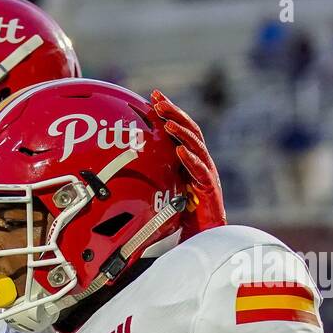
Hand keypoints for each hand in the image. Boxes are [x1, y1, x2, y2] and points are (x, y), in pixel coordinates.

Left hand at [150, 90, 225, 236]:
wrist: (202, 236)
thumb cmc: (183, 213)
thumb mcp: (163, 188)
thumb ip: (152, 174)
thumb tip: (123, 166)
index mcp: (190, 159)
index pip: (180, 129)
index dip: (169, 112)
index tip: (153, 96)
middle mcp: (201, 162)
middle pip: (189, 131)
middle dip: (174, 114)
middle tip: (158, 101)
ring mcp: (206, 174)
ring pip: (196, 147)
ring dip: (181, 133)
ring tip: (168, 123)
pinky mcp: (209, 189)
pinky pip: (200, 172)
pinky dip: (190, 160)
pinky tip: (179, 151)